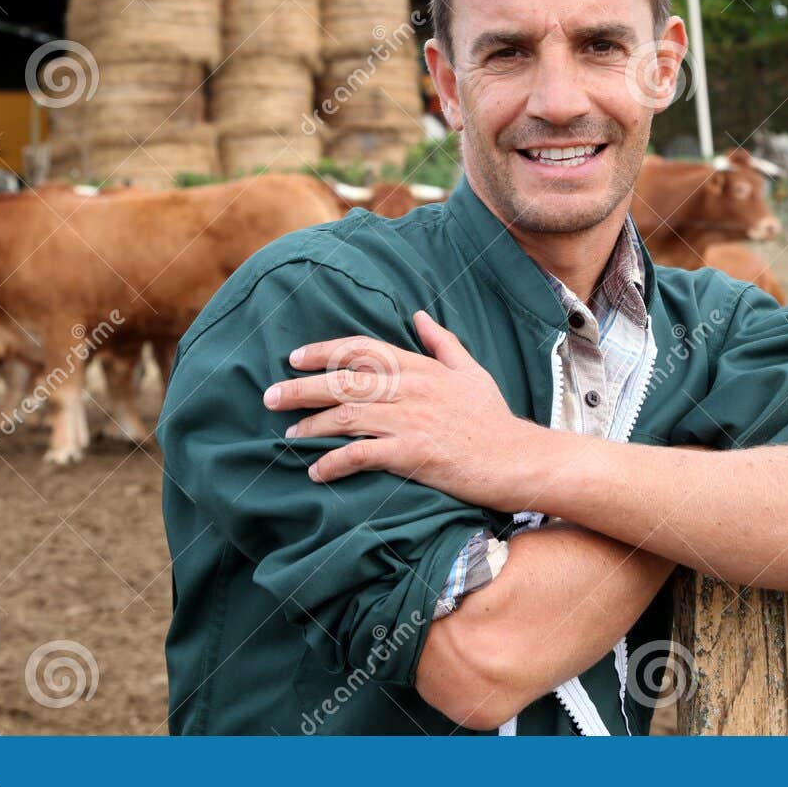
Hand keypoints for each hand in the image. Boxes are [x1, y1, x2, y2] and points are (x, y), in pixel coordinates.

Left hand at [264, 310, 546, 510]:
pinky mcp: (413, 454)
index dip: (324, 351)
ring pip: (347, 416)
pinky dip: (335, 463)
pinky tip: (318, 472)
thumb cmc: (493, 419)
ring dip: (312, 426)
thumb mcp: (471, 371)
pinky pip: (362, 455)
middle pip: (344, 381)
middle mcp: (412, 389)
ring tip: (289, 435)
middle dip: (301, 388)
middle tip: (270, 396)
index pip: (361, 350)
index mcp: (421, 368)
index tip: (294, 358)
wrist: (517, 459)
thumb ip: (442, 343)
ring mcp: (411, 421)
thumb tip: (419, 314)